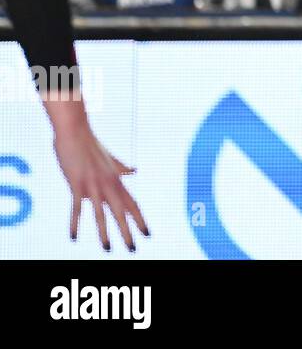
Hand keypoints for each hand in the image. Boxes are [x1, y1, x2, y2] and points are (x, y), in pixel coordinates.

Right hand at [53, 121, 147, 251]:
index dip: (140, 219)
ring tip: (108, 249)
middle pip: (122, 213)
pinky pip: (77, 208)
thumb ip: (122, 167)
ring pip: (101, 215)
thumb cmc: (90, 145)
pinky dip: (75, 223)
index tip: (147, 234)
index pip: (133, 204)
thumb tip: (135, 170)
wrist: (75, 132)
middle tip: (133, 249)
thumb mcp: (110, 158)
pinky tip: (74, 237)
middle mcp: (109, 184)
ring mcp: (93, 185)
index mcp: (117, 180)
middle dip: (128, 232)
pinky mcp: (77, 185)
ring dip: (104, 234)